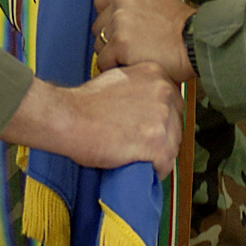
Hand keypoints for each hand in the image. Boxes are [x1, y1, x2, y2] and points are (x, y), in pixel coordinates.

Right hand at [0, 66, 182, 176]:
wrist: (70, 117)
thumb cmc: (86, 102)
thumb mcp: (119, 78)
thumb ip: (138, 86)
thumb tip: (145, 103)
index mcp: (156, 74)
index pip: (172, 102)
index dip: (162, 119)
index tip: (150, 128)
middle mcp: (164, 93)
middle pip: (175, 124)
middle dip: (163, 137)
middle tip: (143, 146)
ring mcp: (163, 119)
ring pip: (173, 145)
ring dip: (159, 155)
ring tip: (139, 158)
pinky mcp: (157, 144)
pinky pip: (165, 165)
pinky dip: (155, 171)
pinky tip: (141, 169)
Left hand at [94, 0, 196, 82]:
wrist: (197, 41)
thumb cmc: (182, 27)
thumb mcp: (156, 0)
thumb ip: (134, 5)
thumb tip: (115, 21)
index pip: (101, 3)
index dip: (108, 20)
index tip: (119, 30)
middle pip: (98, 26)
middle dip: (110, 39)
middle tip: (131, 47)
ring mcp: (119, 21)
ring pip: (99, 45)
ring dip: (113, 55)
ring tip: (135, 57)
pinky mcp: (120, 43)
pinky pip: (105, 62)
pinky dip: (116, 68)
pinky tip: (134, 66)